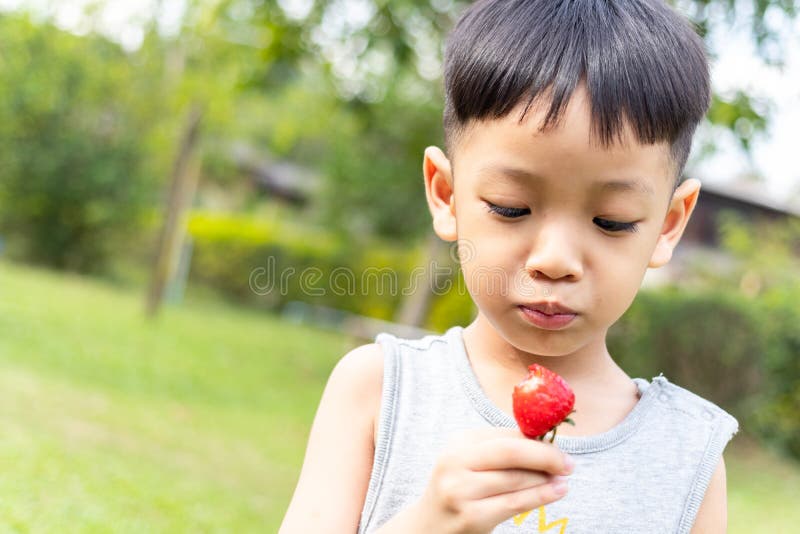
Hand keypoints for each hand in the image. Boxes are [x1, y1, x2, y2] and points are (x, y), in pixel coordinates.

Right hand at [382, 427, 572, 533]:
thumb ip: (501, 450)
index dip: (537, 438)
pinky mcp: (471, 516)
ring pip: (516, 479)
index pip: (505, 435)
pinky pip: (515, 503)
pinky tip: (557, 491)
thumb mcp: (470, 463)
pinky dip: (541, 495)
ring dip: (546, 478)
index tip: (560, 444)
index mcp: (458, 442)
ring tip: (563, 477)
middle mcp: (455, 462)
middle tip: (568, 462)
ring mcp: (461, 490)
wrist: (427, 527)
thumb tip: (545, 440)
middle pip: (510, 452)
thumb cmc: (458, 491)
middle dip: (545, 455)